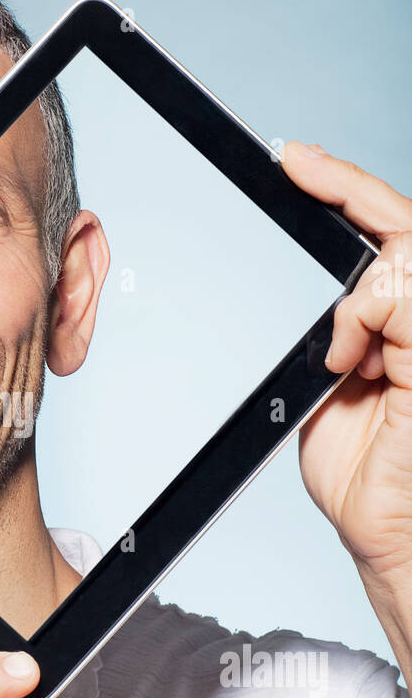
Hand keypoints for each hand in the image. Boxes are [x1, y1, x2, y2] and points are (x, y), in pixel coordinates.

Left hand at [282, 141, 411, 582]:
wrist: (390, 535)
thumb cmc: (365, 478)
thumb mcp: (326, 390)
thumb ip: (330, 336)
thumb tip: (313, 296)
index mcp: (407, 326)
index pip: (390, 237)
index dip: (350, 189)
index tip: (298, 161)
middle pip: (406, 226)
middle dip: (349, 184)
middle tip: (296, 161)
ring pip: (407, 253)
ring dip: (360, 288)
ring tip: (341, 350)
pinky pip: (402, 295)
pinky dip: (363, 316)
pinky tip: (349, 360)